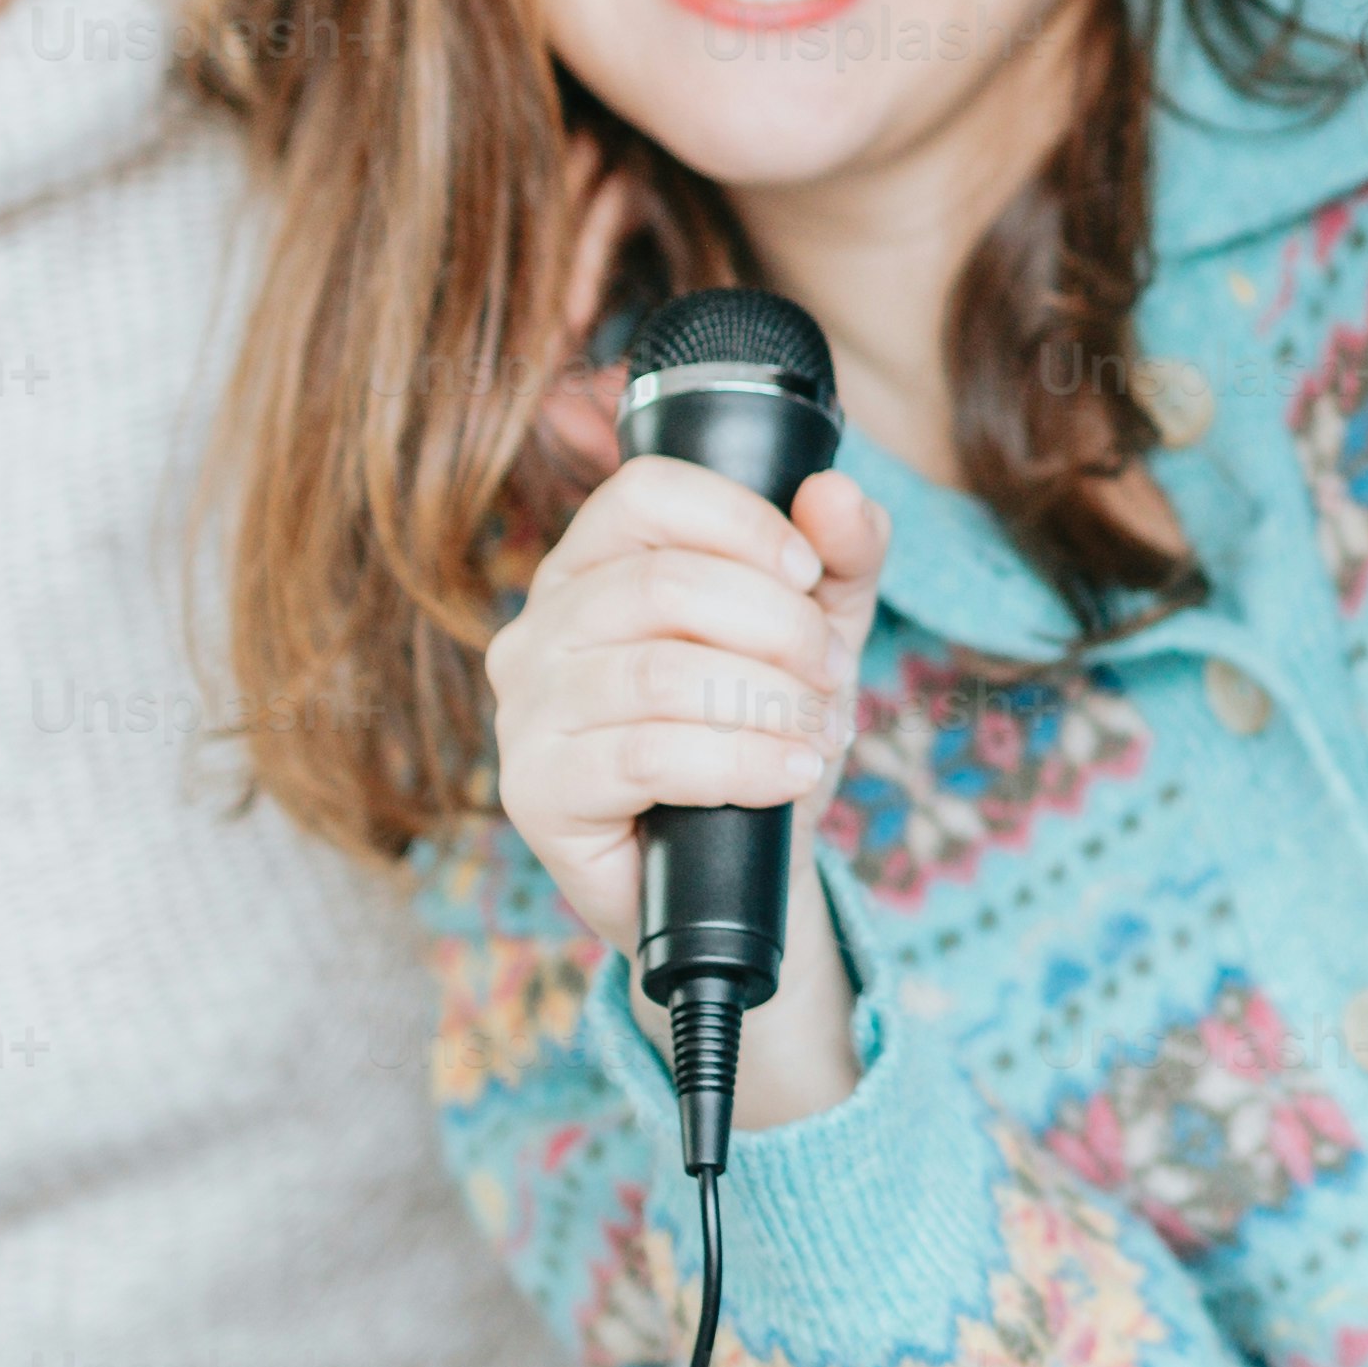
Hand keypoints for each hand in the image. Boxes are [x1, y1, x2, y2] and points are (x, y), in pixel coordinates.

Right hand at [490, 449, 888, 1129]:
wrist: (737, 874)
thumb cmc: (761, 735)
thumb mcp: (819, 634)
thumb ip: (842, 556)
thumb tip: (834, 492)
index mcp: (590, 566)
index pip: (646, 493)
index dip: (742, 521)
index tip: (812, 572)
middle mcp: (539, 628)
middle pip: (662, 584)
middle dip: (777, 627)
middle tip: (831, 674)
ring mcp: (525, 712)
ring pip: (658, 675)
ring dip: (767, 701)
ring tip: (816, 732)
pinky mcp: (536, 791)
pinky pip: (643, 757)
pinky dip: (739, 762)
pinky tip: (787, 773)